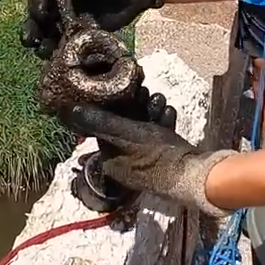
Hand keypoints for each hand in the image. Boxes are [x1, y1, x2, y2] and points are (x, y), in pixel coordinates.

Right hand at [21, 0, 164, 58]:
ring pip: (47, 31)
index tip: (41, 11)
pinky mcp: (80, 33)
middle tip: (32, 38)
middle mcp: (59, 0)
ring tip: (41, 50)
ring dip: (41, 41)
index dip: (37, 1)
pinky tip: (56, 58)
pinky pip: (64, 43)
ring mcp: (68, 18)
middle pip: (38, 14)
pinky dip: (58, 50)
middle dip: (33, 26)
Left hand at [67, 102, 240, 218]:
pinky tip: (168, 112)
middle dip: (137, 107)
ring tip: (159, 100)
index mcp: (112, 161)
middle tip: (145, 93)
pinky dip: (162, 122)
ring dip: (151, 111)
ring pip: (144, 129)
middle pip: (126, 127)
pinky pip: (159, 135)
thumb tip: (72, 110)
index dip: (114, 108)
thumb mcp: (125, 134)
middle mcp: (126, 164)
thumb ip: (100, 121)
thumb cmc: (155, 154)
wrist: (192, 172)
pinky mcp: (164, 158)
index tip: (123, 92)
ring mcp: (146, 162)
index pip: (105, 129)